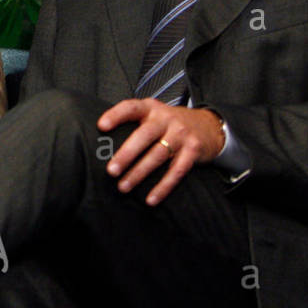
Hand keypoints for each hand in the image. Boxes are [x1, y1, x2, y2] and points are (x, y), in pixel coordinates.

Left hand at [97, 100, 225, 204]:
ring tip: (123, 187)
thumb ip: (132, 123)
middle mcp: (166, 119)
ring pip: (158, 155)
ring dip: (139, 173)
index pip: (131, 107)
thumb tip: (99, 145)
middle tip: (110, 171)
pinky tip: (150, 199)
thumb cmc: (168, 124)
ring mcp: (181, 134)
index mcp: (151, 108)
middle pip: (144, 136)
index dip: (116, 115)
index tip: (101, 126)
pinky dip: (163, 187)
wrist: (208, 126)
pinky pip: (177, 171)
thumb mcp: (152, 115)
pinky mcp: (193, 150)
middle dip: (126, 154)